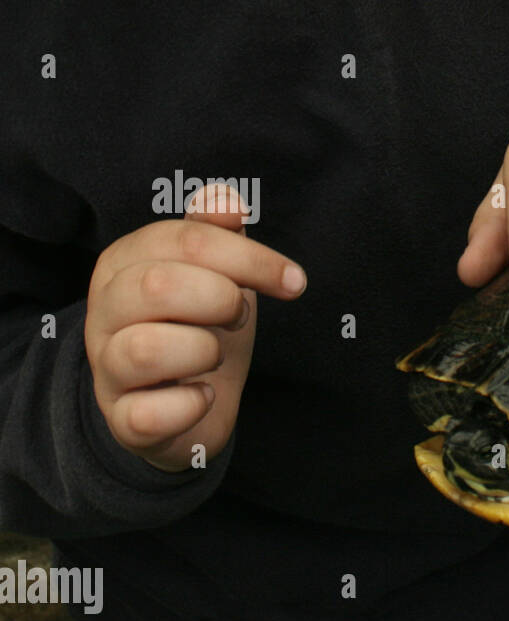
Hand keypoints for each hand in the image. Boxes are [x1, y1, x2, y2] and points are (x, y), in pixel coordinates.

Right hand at [85, 184, 307, 471]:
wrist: (179, 405)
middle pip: (159, 285)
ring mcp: (107, 369)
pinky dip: (192, 405)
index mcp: (124, 263)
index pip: (186, 239)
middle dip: (222, 298)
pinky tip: (204, 395)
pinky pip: (150, 414)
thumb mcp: (212, 273)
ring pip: (147, 349)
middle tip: (240, 314)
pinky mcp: (123, 420)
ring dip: (205, 350)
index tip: (293, 281)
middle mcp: (104, 312)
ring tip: (216, 354)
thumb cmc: (196, 326)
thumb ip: (215, 232)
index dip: (250, 258)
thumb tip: (226, 200)